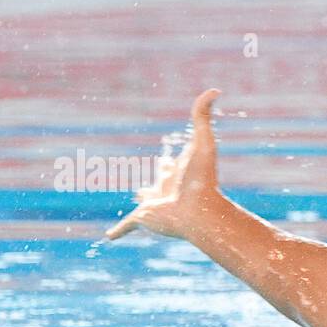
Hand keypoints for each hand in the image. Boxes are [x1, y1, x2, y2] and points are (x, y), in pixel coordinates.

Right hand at [105, 88, 224, 241]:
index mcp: (176, 173)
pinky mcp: (144, 218)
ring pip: (146, 201)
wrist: (199, 212)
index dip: (170, 160)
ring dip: (143, 201)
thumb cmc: (202, 179)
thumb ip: (203, 115)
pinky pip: (128, 226)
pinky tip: (111, 237)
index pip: (170, 164)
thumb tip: (215, 89)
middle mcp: (166, 189)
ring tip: (140, 198)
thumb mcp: (203, 142)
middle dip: (158, 177)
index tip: (167, 155)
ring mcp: (155, 205)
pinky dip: (119, 231)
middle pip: (159, 181)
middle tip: (158, 174)